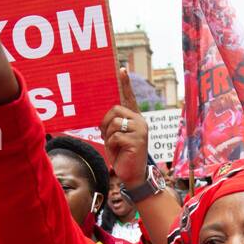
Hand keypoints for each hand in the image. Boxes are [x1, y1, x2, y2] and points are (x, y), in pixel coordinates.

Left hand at [100, 68, 148, 186]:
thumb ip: (112, 124)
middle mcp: (140, 121)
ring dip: (108, 137)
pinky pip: (115, 136)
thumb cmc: (122, 155)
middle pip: (114, 110)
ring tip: (116, 146)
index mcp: (134, 118)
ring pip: (113, 123)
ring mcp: (140, 129)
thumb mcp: (115, 137)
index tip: (121, 69)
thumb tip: (103, 118)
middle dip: (105, 124)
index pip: (129, 97)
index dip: (125, 84)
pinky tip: (120, 151)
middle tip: (108, 137)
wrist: (133, 174)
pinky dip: (112, 145)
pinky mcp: (137, 139)